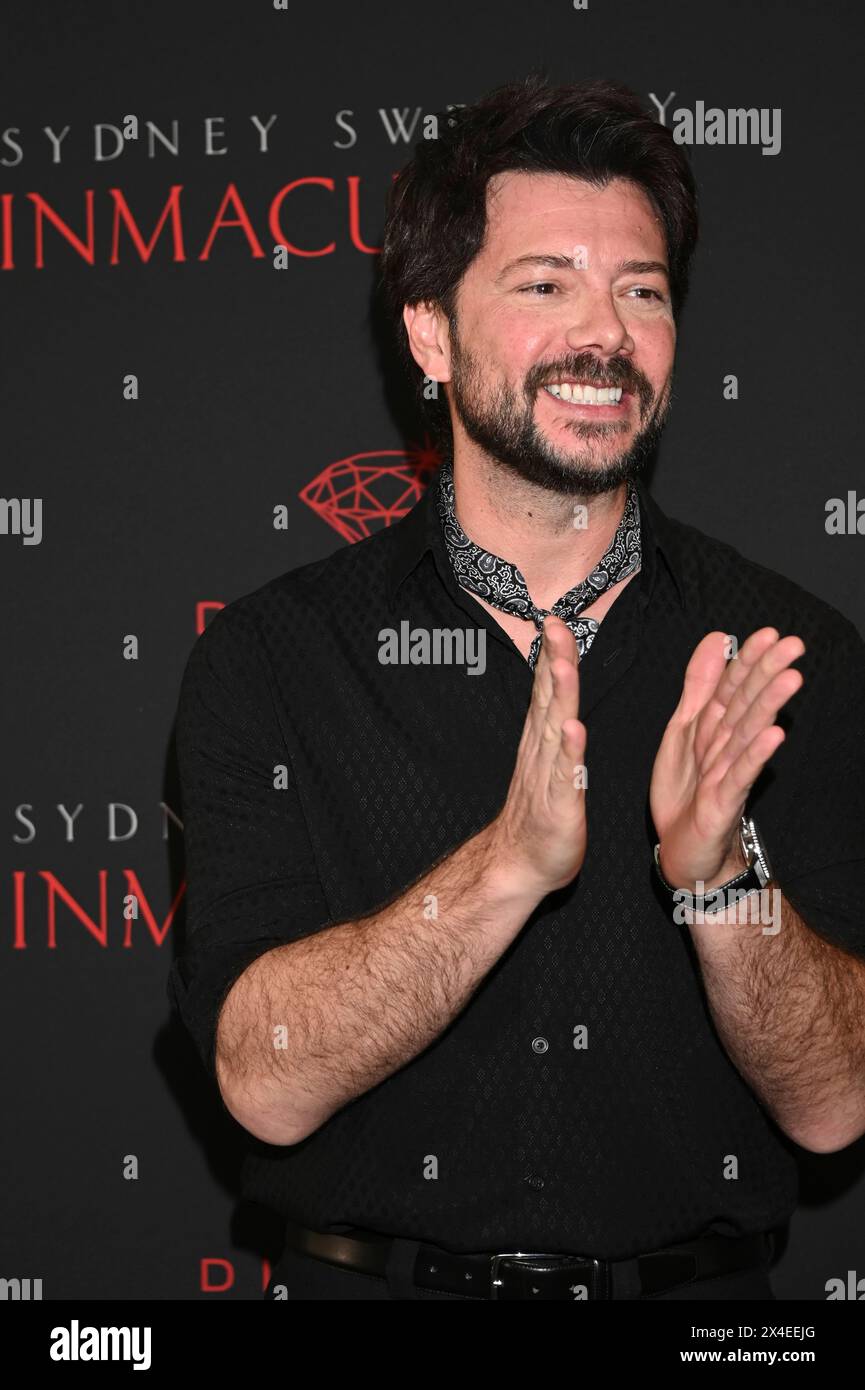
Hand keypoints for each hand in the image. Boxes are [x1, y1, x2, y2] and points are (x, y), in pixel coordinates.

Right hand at [489, 615, 586, 897]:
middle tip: (556, 624)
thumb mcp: (550, 761)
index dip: (553, 654)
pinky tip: (574, 730)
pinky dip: (570, 752)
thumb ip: (554, 725)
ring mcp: (549, 777)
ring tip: (562, 665)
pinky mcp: (560, 805)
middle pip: (549, 698)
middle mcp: (543, 752)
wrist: (519, 864)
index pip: (547, 690)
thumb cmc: (540, 814)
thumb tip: (559, 690)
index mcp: (543, 740)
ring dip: (559, 696)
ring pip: (556, 729)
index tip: (556, 619)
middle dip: (554, 660)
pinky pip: (566, 775)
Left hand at [650, 627, 803, 891]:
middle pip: (747, 705)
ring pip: (749, 734)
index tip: (770, 633)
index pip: (734, 686)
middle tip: (794, 645)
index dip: (749, 660)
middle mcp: (726, 746)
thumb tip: (717, 638)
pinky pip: (741, 775)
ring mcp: (728, 773)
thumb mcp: (683, 729)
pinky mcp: (724, 802)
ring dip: (769, 707)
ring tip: (791, 679)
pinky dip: (756, 754)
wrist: (681, 849)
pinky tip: (774, 734)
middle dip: (767, 673)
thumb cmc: (686, 790)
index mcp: (713, 726)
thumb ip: (699, 686)